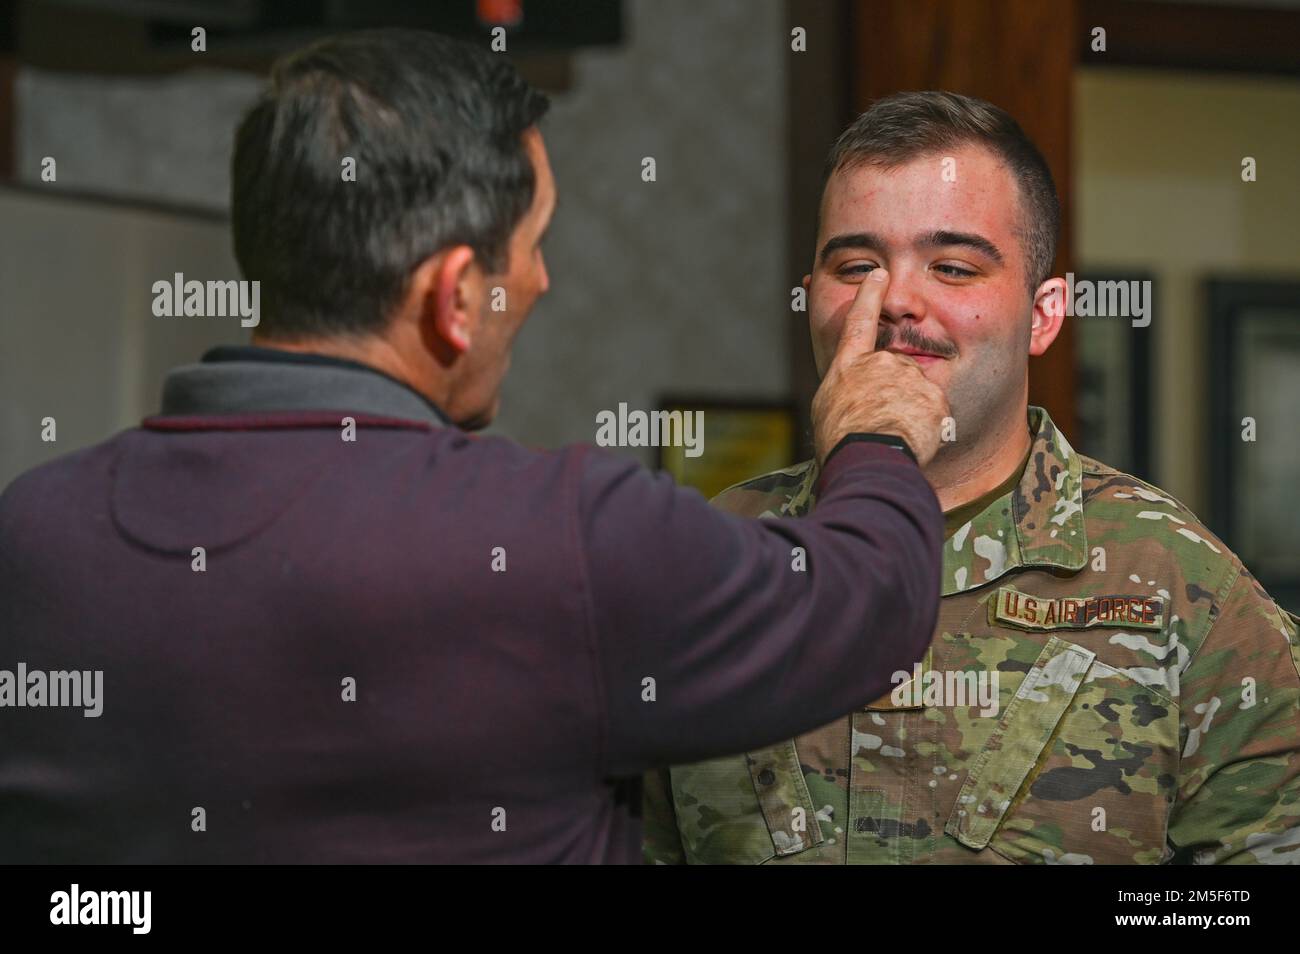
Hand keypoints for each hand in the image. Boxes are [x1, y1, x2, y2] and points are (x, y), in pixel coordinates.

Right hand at [811, 269, 949, 467]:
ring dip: (910, 409)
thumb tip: (851, 392)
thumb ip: (844, 389)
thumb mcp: (827, 407)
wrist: (868, 455)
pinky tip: (914, 438)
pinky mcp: (933, 397)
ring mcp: (908, 378)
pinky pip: (934, 411)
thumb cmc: (841, 439)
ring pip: (916, 390)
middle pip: (895, 368)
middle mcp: (881, 363)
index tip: (878, 276)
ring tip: (895, 433)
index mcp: (850, 364)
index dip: (869, 296)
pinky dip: (927, 425)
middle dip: (894, 391)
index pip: (860, 320)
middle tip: (882, 420)